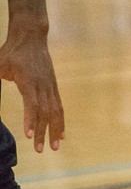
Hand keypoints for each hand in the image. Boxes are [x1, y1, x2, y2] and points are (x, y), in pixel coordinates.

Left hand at [0, 27, 63, 151]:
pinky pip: (59, 106)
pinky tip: (62, 134)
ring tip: (55, 146)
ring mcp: (50, 86)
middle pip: (46, 111)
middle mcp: (42, 85)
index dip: (31, 120)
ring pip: (55, 111)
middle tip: (41, 150)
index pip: (32, 103)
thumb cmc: (11, 52)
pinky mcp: (53, 86)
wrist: (31, 37)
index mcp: (29, 81)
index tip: (29, 135)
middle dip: (44, 132)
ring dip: (56, 130)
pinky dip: (60, 121)